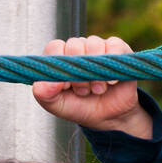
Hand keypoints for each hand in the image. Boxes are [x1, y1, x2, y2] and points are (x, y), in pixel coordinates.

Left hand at [33, 35, 149, 135]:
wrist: (109, 118)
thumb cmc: (81, 108)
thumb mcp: (58, 106)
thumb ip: (45, 94)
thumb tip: (43, 83)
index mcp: (61, 59)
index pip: (54, 47)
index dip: (60, 66)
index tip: (65, 86)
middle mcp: (78, 49)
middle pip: (74, 45)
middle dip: (79, 73)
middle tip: (83, 92)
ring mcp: (97, 46)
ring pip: (94, 44)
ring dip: (96, 73)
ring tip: (98, 90)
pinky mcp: (117, 47)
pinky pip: (114, 45)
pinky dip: (111, 66)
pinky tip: (111, 82)